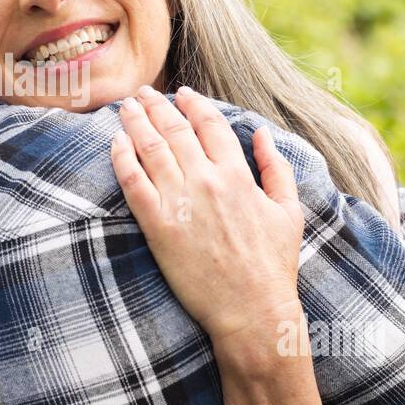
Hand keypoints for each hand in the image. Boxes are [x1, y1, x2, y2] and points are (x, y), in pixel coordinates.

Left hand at [110, 85, 304, 359]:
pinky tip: (115, 142)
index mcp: (237, 174)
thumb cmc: (273, 265)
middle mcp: (206, 181)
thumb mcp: (289, 211)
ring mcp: (179, 202)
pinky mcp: (157, 226)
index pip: (210, 123)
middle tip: (142, 93)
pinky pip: (132, 181)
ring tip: (126, 107)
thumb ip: (276, 168)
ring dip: (135, 121)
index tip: (181, 93)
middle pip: (174, 129)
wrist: (251, 311)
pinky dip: (121, 157)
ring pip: (149, 148)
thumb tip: (263, 133)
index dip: (193, 103)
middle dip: (156, 105)